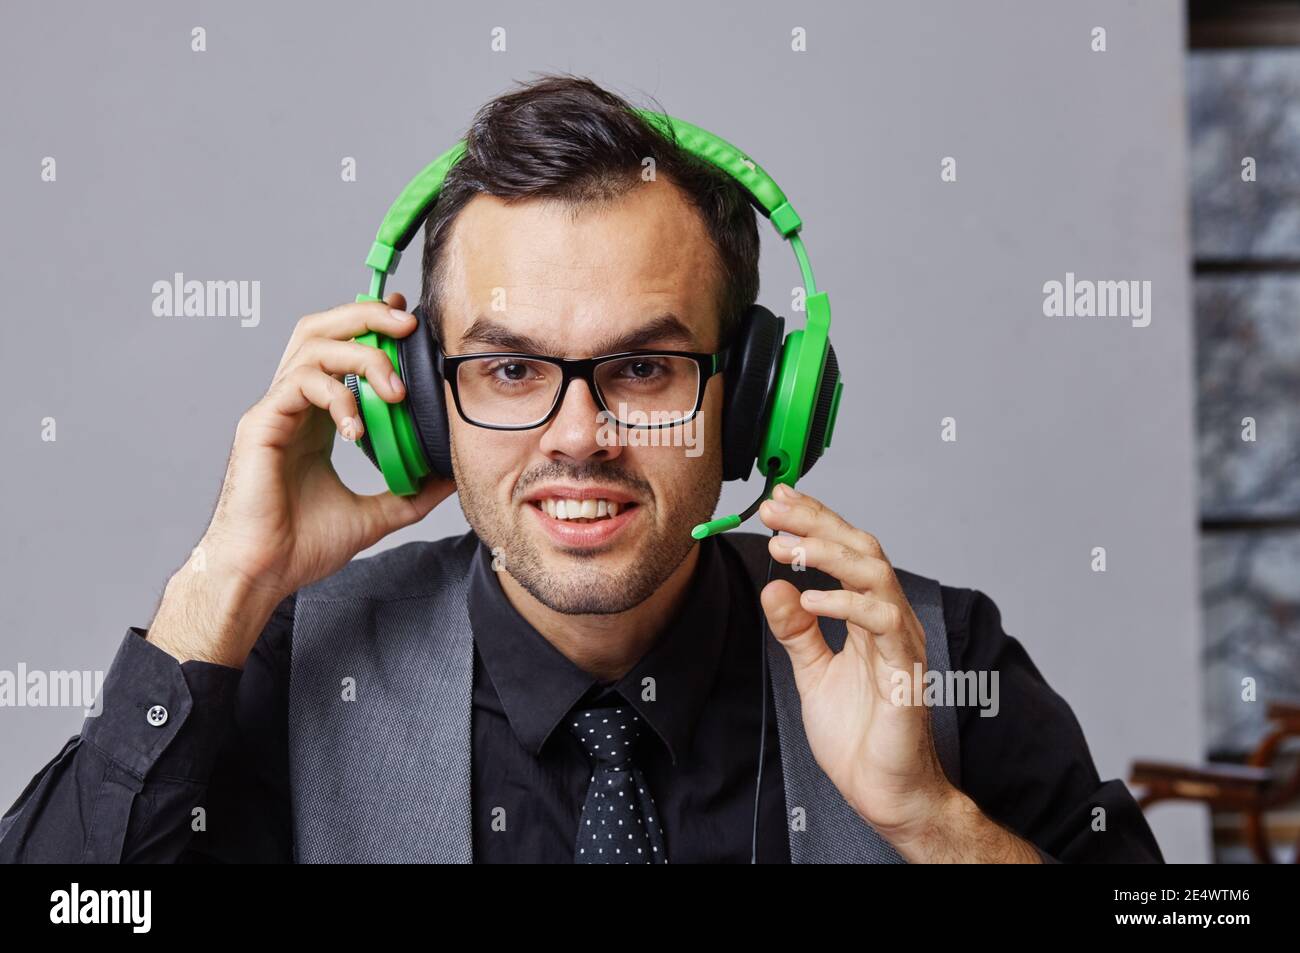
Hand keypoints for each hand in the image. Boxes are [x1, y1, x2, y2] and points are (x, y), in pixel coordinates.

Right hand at [149, 293, 454, 667]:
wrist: (263, 574)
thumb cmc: (302, 546)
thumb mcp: (377, 513)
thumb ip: (413, 493)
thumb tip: (452, 477)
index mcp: (316, 417)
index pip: (340, 350)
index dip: (371, 326)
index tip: (408, 323)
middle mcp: (293, 405)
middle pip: (322, 329)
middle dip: (366, 315)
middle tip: (406, 323)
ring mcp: (275, 410)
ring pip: (312, 347)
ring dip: (361, 356)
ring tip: (394, 390)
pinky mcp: (261, 425)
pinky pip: (299, 385)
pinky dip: (336, 397)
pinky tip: (356, 429)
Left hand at [757, 482, 953, 843]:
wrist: (884, 791)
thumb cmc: (859, 735)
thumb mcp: (812, 673)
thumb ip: (796, 631)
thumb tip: (775, 587)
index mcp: (869, 618)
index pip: (846, 554)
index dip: (815, 522)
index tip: (778, 500)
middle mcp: (890, 622)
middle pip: (862, 551)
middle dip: (818, 523)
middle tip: (775, 508)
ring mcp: (901, 644)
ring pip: (876, 576)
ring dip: (829, 555)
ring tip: (787, 547)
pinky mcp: (904, 674)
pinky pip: (882, 624)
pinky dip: (846, 604)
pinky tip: (810, 599)